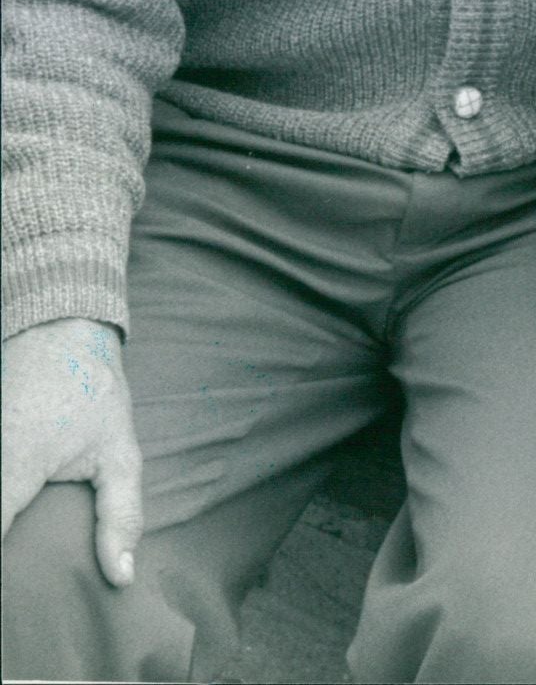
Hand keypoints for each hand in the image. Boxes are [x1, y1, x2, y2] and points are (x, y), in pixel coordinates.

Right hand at [1, 317, 141, 584]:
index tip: (11, 611)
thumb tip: (121, 577)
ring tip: (15, 547)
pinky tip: (9, 515)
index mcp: (16, 461)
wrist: (61, 327)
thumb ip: (121, 515)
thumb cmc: (94, 388)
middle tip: (16, 582)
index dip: (1, 577)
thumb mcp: (120, 450)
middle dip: (1, 551)